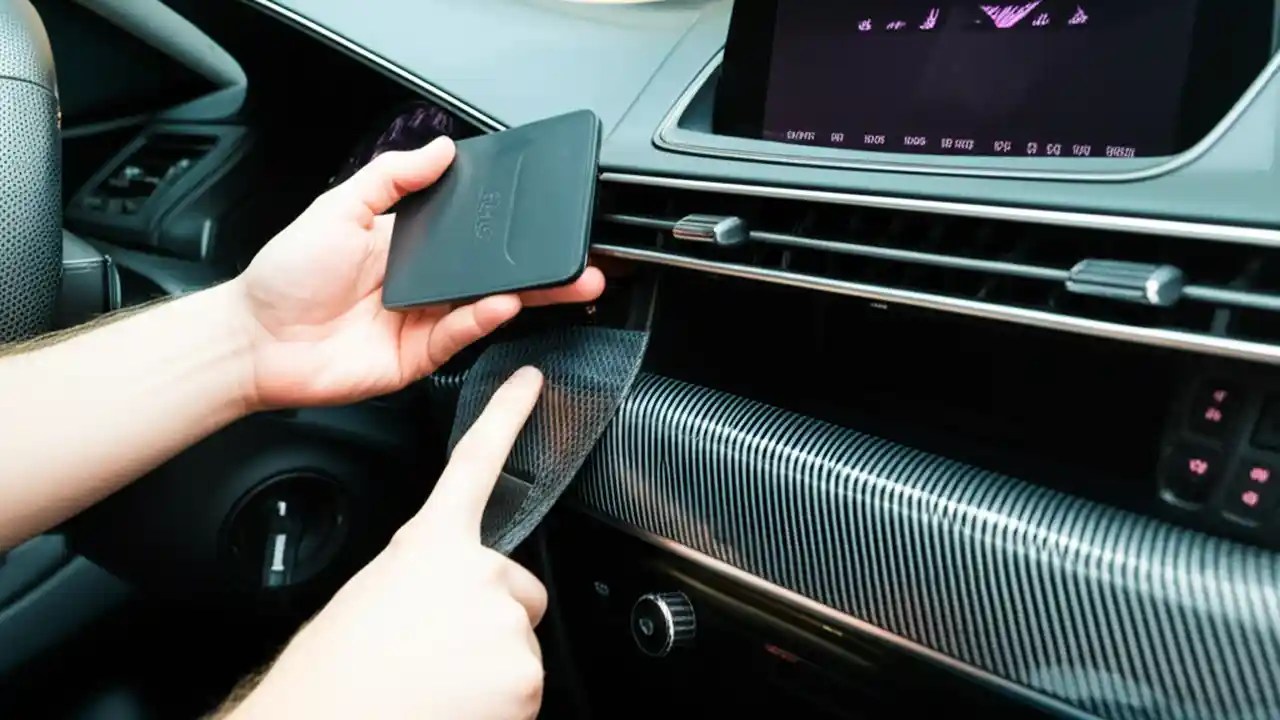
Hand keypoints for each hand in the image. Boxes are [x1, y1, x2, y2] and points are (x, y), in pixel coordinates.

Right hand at [227, 367, 548, 719]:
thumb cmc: (335, 673)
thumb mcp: (376, 596)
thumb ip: (427, 575)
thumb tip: (448, 591)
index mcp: (430, 545)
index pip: (476, 463)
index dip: (506, 416)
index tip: (532, 380)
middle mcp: (478, 573)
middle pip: (516, 589)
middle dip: (491, 619)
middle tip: (439, 651)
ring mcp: (506, 623)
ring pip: (520, 644)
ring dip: (489, 667)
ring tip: (435, 684)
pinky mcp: (525, 674)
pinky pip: (526, 688)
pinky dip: (499, 702)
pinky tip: (453, 706)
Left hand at [230, 137, 604, 409]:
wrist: (254, 339)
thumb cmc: (285, 276)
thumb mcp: (340, 207)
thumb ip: (391, 176)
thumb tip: (440, 150)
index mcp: (407, 246)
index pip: (470, 235)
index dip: (505, 229)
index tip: (540, 219)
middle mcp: (422, 285)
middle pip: (491, 275)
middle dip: (538, 269)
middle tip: (577, 263)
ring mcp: (422, 322)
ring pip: (485, 307)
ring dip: (524, 294)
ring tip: (557, 281)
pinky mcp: (416, 358)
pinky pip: (458, 336)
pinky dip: (482, 321)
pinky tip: (501, 304)